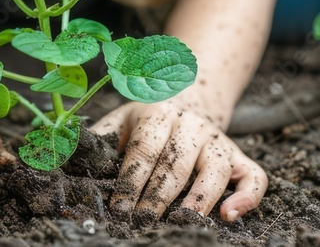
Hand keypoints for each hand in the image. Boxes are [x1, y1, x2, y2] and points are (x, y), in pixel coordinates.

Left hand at [89, 99, 266, 222]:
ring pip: (215, 170)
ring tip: (183, 222)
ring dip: (199, 199)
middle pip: (176, 164)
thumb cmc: (148, 121)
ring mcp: (218, 140)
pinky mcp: (240, 156)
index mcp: (158, 114)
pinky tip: (229, 216)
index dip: (131, 181)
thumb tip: (65, 158)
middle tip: (141, 223)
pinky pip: (254, 177)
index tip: (118, 208)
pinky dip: (247, 197)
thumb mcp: (121, 119)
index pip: (144, 150)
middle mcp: (192, 125)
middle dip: (157, 198)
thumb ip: (99, 139)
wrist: (190, 95)